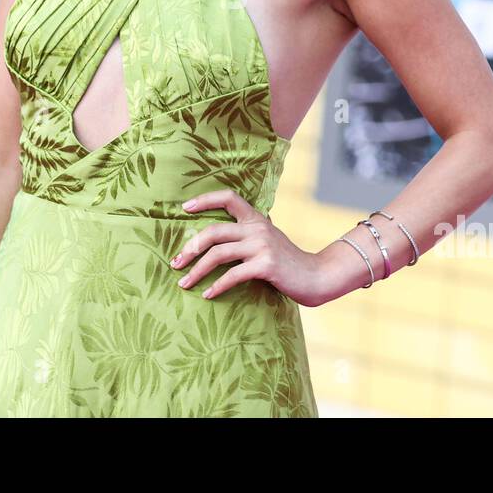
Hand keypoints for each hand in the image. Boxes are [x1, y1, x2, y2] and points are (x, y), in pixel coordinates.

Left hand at [173, 189, 332, 307]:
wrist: (317, 276)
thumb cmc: (287, 262)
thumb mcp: (268, 240)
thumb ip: (248, 234)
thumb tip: (216, 239)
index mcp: (256, 219)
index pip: (228, 197)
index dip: (205, 200)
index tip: (184, 208)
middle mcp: (257, 228)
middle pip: (213, 231)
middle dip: (189, 248)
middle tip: (175, 263)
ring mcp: (262, 246)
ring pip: (218, 254)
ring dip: (196, 270)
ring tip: (184, 283)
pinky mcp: (266, 265)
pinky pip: (232, 275)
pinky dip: (216, 286)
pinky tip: (207, 294)